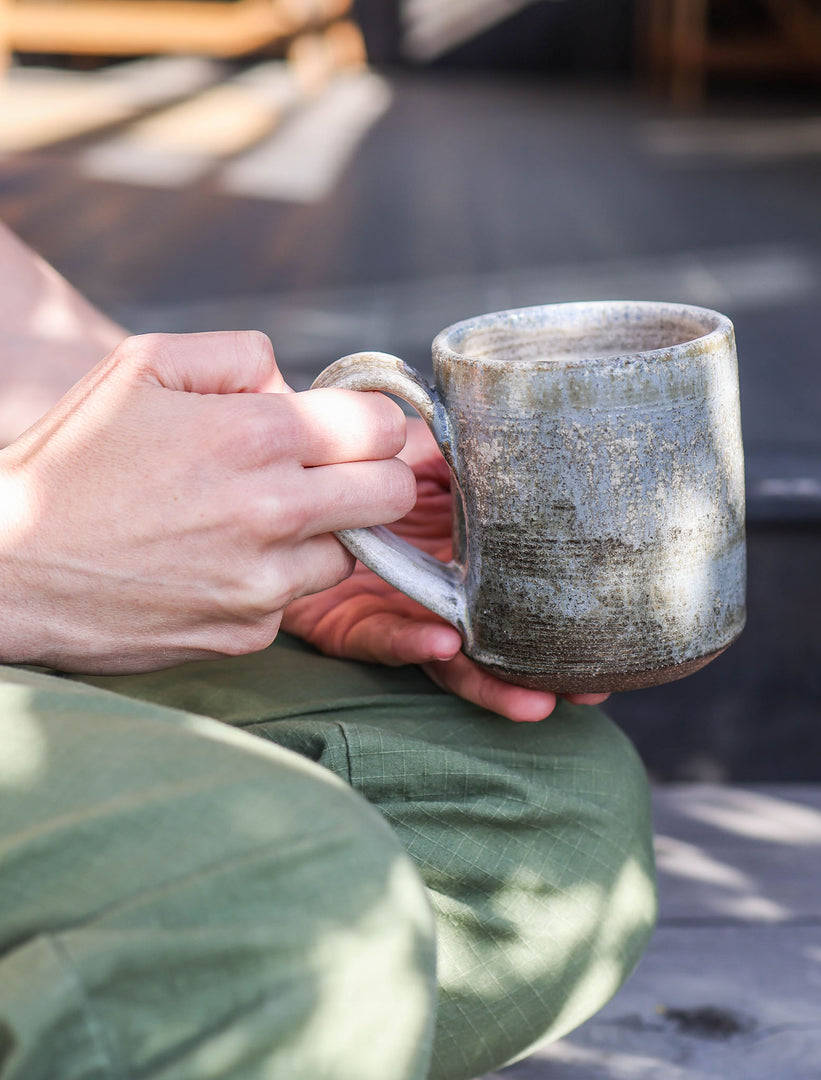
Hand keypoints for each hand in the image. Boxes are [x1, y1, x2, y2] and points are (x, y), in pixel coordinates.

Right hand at [0, 332, 414, 672]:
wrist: (7, 567)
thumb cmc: (72, 460)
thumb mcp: (141, 366)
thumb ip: (238, 356)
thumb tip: (298, 383)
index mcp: (255, 436)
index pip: (383, 428)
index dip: (373, 424)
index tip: (353, 430)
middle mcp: (273, 512)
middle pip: (395, 495)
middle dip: (377, 478)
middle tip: (335, 475)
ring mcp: (264, 581)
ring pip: (353, 552)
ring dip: (325, 533)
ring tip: (257, 521)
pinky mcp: (249, 632)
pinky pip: (296, 598)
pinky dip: (275, 579)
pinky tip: (220, 563)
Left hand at [283, 418, 609, 722]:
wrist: (282, 474)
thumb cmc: (356, 462)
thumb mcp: (420, 451)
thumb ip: (460, 450)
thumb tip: (512, 431)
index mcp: (460, 558)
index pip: (516, 598)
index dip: (557, 624)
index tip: (604, 652)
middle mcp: (433, 593)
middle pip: (493, 642)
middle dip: (539, 671)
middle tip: (589, 688)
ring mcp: (393, 611)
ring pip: (446, 657)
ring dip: (489, 679)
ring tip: (533, 700)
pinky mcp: (342, 624)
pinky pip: (379, 637)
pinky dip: (410, 642)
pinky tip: (443, 643)